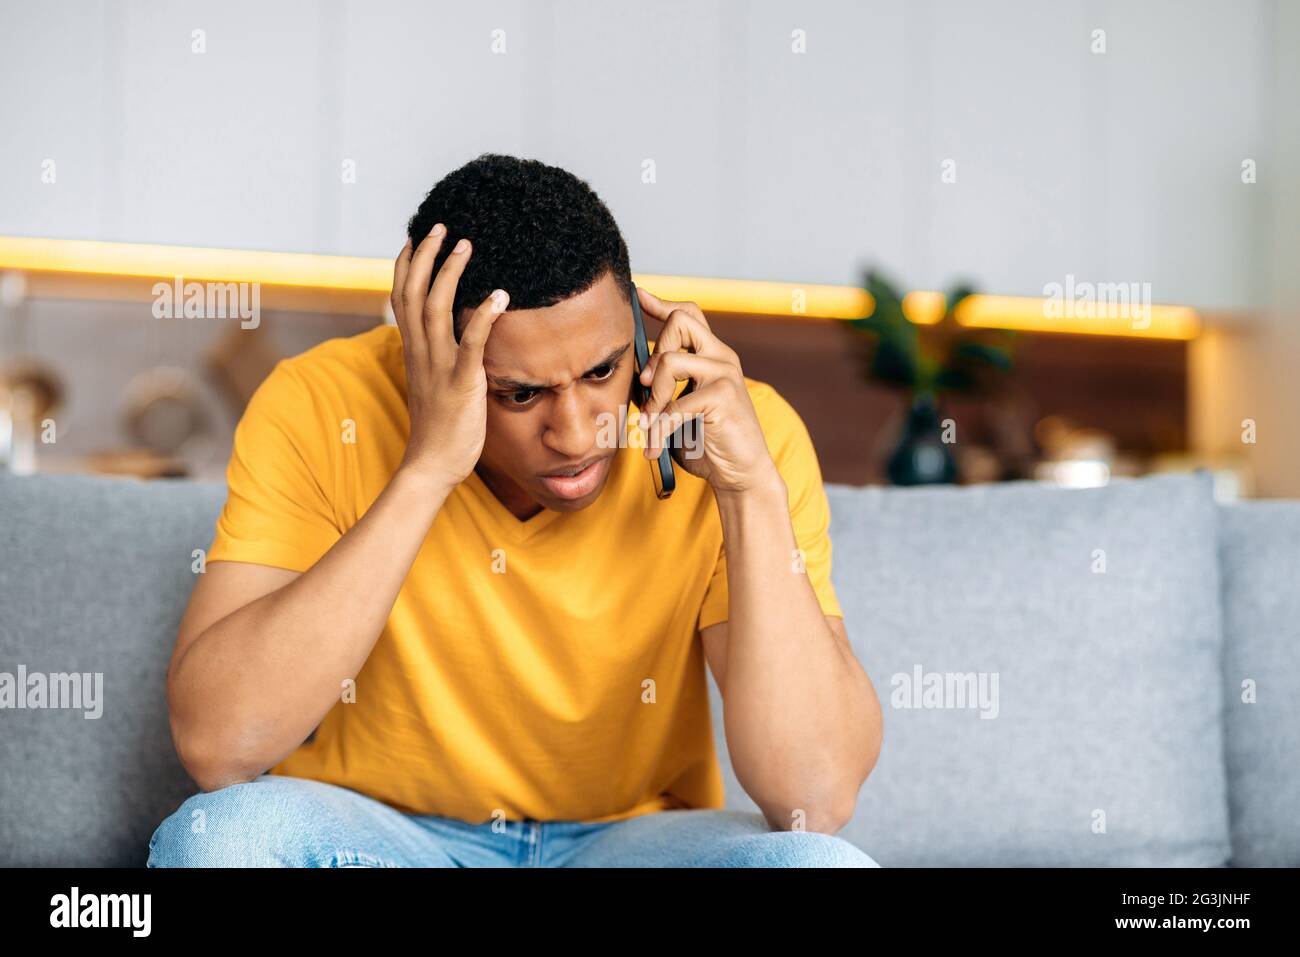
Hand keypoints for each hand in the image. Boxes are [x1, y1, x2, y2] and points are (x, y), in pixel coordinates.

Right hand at [391, 225, 507, 489]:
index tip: (415, 237)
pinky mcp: (460, 383)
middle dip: (425, 256)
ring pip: (436, 308)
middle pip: (414, 292)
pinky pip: (470, 344)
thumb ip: (439, 357)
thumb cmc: (438, 427)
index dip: (406, 265)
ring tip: (466, 245)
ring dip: (450, 273)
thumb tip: (454, 338)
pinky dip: (483, 317)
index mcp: (413, 351)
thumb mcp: (433, 383)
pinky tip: (498, 295)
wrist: (432, 465)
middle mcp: (420, 352)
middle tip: (441, 226)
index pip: (401, 297)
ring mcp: (438, 366)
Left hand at [636, 287, 779, 495]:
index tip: (638, 297)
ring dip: (652, 397)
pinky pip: (676, 404)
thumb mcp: (678, 408)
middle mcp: (722, 358)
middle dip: (653, 353)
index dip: (661, 304)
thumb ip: (661, 387)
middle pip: (679, 322)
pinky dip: (659, 430)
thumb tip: (634, 376)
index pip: (688, 316)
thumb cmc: (709, 442)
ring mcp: (725, 375)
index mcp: (713, 356)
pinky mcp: (724, 397)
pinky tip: (654, 449)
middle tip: (646, 388)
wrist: (741, 474)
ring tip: (649, 425)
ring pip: (671, 360)